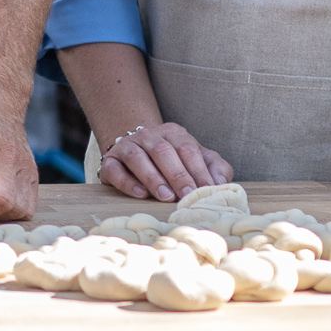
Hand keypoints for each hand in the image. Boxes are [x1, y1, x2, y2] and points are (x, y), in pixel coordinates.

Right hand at [98, 118, 234, 202]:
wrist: (136, 151)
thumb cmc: (173, 161)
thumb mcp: (197, 159)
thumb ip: (214, 167)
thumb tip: (221, 184)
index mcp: (173, 133)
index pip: (187, 149)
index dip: (197, 170)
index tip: (206, 190)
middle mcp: (148, 136)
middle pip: (163, 152)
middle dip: (177, 175)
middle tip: (187, 196)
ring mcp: (127, 146)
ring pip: (138, 158)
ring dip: (153, 178)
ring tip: (165, 196)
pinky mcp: (110, 161)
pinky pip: (115, 169)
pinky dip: (127, 182)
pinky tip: (140, 194)